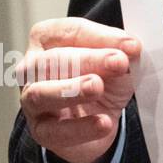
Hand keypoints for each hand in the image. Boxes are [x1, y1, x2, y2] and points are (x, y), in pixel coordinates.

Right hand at [17, 17, 140, 162]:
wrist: (101, 120)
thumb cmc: (104, 80)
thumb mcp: (117, 63)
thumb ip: (121, 53)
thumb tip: (131, 47)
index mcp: (49, 40)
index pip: (69, 32)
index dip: (100, 36)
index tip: (131, 44)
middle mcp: (32, 68)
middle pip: (53, 60)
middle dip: (89, 60)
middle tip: (119, 62)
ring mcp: (31, 101)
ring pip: (41, 93)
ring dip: (71, 89)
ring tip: (97, 87)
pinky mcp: (41, 131)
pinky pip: (54, 130)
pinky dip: (80, 127)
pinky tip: (103, 123)